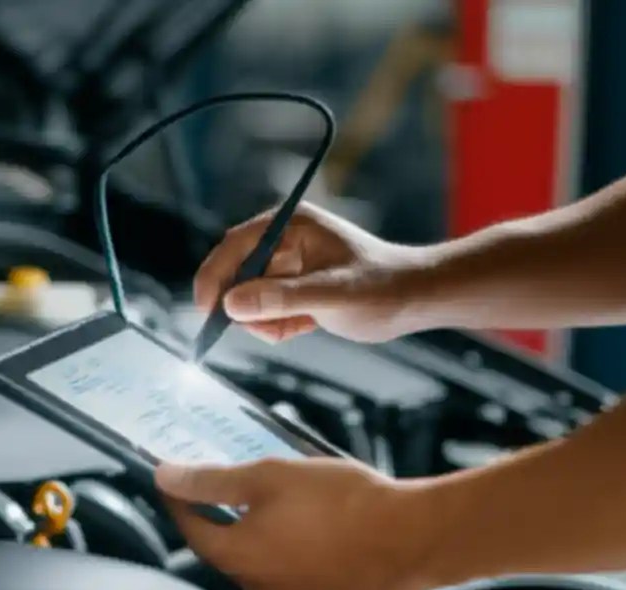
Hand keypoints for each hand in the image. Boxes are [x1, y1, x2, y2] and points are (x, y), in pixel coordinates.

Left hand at [156, 458, 442, 589]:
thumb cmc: (342, 502)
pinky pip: (296, 582)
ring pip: (264, 569)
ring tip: (282, 509)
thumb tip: (166, 477)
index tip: (174, 482)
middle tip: (231, 490)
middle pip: (227, 552)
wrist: (413, 538)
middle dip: (225, 521)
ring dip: (264, 542)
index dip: (181, 503)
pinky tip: (313, 535)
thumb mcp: (269, 476)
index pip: (192, 530)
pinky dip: (294, 560)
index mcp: (238, 558)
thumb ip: (213, 480)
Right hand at [194, 203, 428, 342]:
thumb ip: (281, 298)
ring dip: (262, 320)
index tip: (207, 308)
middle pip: (236, 272)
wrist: (417, 299)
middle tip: (254, 328)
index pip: (236, 245)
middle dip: (242, 305)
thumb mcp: (331, 294)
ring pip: (249, 297)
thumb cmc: (385, 286)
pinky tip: (301, 328)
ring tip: (293, 328)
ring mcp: (288, 265)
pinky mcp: (294, 287)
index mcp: (291, 225)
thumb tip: (231, 304)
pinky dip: (276, 326)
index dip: (215, 276)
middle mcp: (284, 240)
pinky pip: (266, 310)